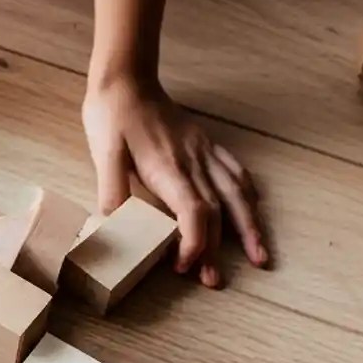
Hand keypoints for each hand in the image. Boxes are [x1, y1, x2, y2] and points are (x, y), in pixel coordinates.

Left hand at [82, 77, 267, 287]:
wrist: (126, 80)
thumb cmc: (112, 116)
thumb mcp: (103, 153)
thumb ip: (111, 189)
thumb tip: (115, 226)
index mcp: (168, 168)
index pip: (195, 212)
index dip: (195, 242)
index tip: (184, 266)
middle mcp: (193, 163)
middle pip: (217, 212)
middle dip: (218, 250)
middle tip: (215, 281)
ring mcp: (203, 152)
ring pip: (236, 194)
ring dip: (248, 228)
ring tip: (260, 256)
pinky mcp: (204, 145)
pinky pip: (235, 172)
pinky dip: (248, 195)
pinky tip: (254, 208)